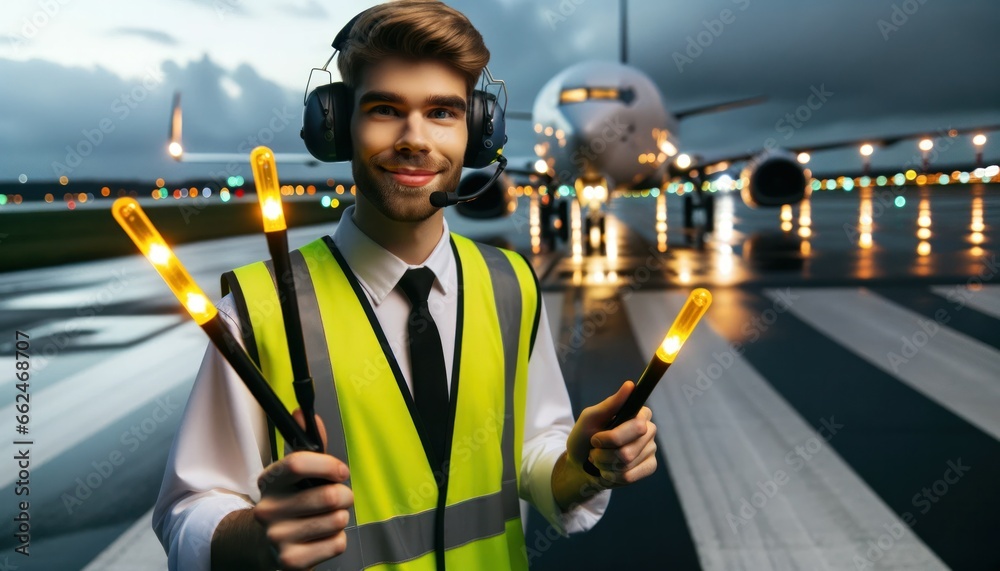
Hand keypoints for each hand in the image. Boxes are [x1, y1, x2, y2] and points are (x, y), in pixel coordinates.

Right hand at [253, 409, 353, 570]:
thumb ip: (306, 445)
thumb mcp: (292, 475)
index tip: (341, 471)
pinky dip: (337, 540)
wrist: (260, 545)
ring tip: (326, 519)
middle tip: (339, 498)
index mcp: (269, 482)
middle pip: (328, 496)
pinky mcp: (291, 562)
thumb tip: (303, 413)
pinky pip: (337, 543)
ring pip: (337, 520)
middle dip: (344, 495)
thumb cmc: (287, 503)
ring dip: (340, 518)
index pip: (297, 463)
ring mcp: (277, 537)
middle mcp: (268, 510)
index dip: (328, 464)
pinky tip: (321, 538)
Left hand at [568, 381, 657, 487]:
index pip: (636, 425)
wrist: (581, 464)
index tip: (596, 438)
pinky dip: (613, 475)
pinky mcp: (649, 466)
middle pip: (629, 449)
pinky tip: (609, 470)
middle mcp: (649, 429)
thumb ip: (610, 404)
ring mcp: (651, 448)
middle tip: (595, 449)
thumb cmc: (585, 437)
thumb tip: (630, 385)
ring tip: (599, 459)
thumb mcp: (590, 418)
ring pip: (627, 464)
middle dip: (604, 453)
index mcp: (638, 412)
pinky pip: (630, 476)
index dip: (612, 437)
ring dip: (605, 464)